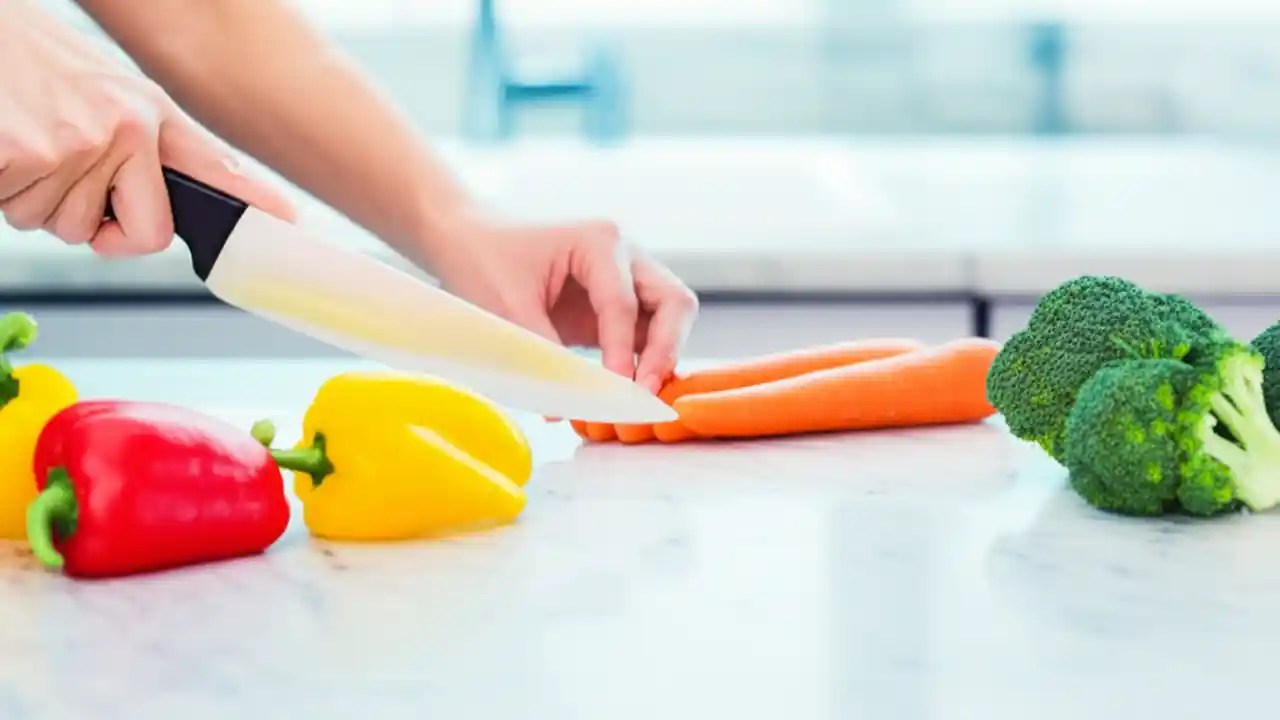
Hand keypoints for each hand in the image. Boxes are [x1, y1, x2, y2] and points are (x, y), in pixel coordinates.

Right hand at [0, 0, 292, 254]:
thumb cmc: (33, 62)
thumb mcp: (112, 93)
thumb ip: (163, 152)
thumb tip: (222, 214)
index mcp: (148, 114)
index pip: (212, 172)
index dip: (249, 204)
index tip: (289, 221)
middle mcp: (122, 128)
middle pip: (127, 235)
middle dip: (89, 216)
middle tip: (59, 159)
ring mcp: (73, 143)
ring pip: (62, 226)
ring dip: (36, 198)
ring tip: (25, 140)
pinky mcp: (23, 155)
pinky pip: (17, 214)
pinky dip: (4, 191)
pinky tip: (5, 144)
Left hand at [427, 215, 698, 392]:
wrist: (469, 238)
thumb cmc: (485, 258)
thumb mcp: (508, 307)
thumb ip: (543, 352)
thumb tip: (568, 402)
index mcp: (600, 242)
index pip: (624, 305)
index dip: (622, 353)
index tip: (617, 392)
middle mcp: (625, 254)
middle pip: (673, 302)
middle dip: (666, 349)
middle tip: (646, 392)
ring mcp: (627, 277)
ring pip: (671, 316)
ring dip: (663, 355)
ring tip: (641, 395)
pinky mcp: (619, 302)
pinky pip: (648, 331)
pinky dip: (646, 359)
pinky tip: (629, 388)